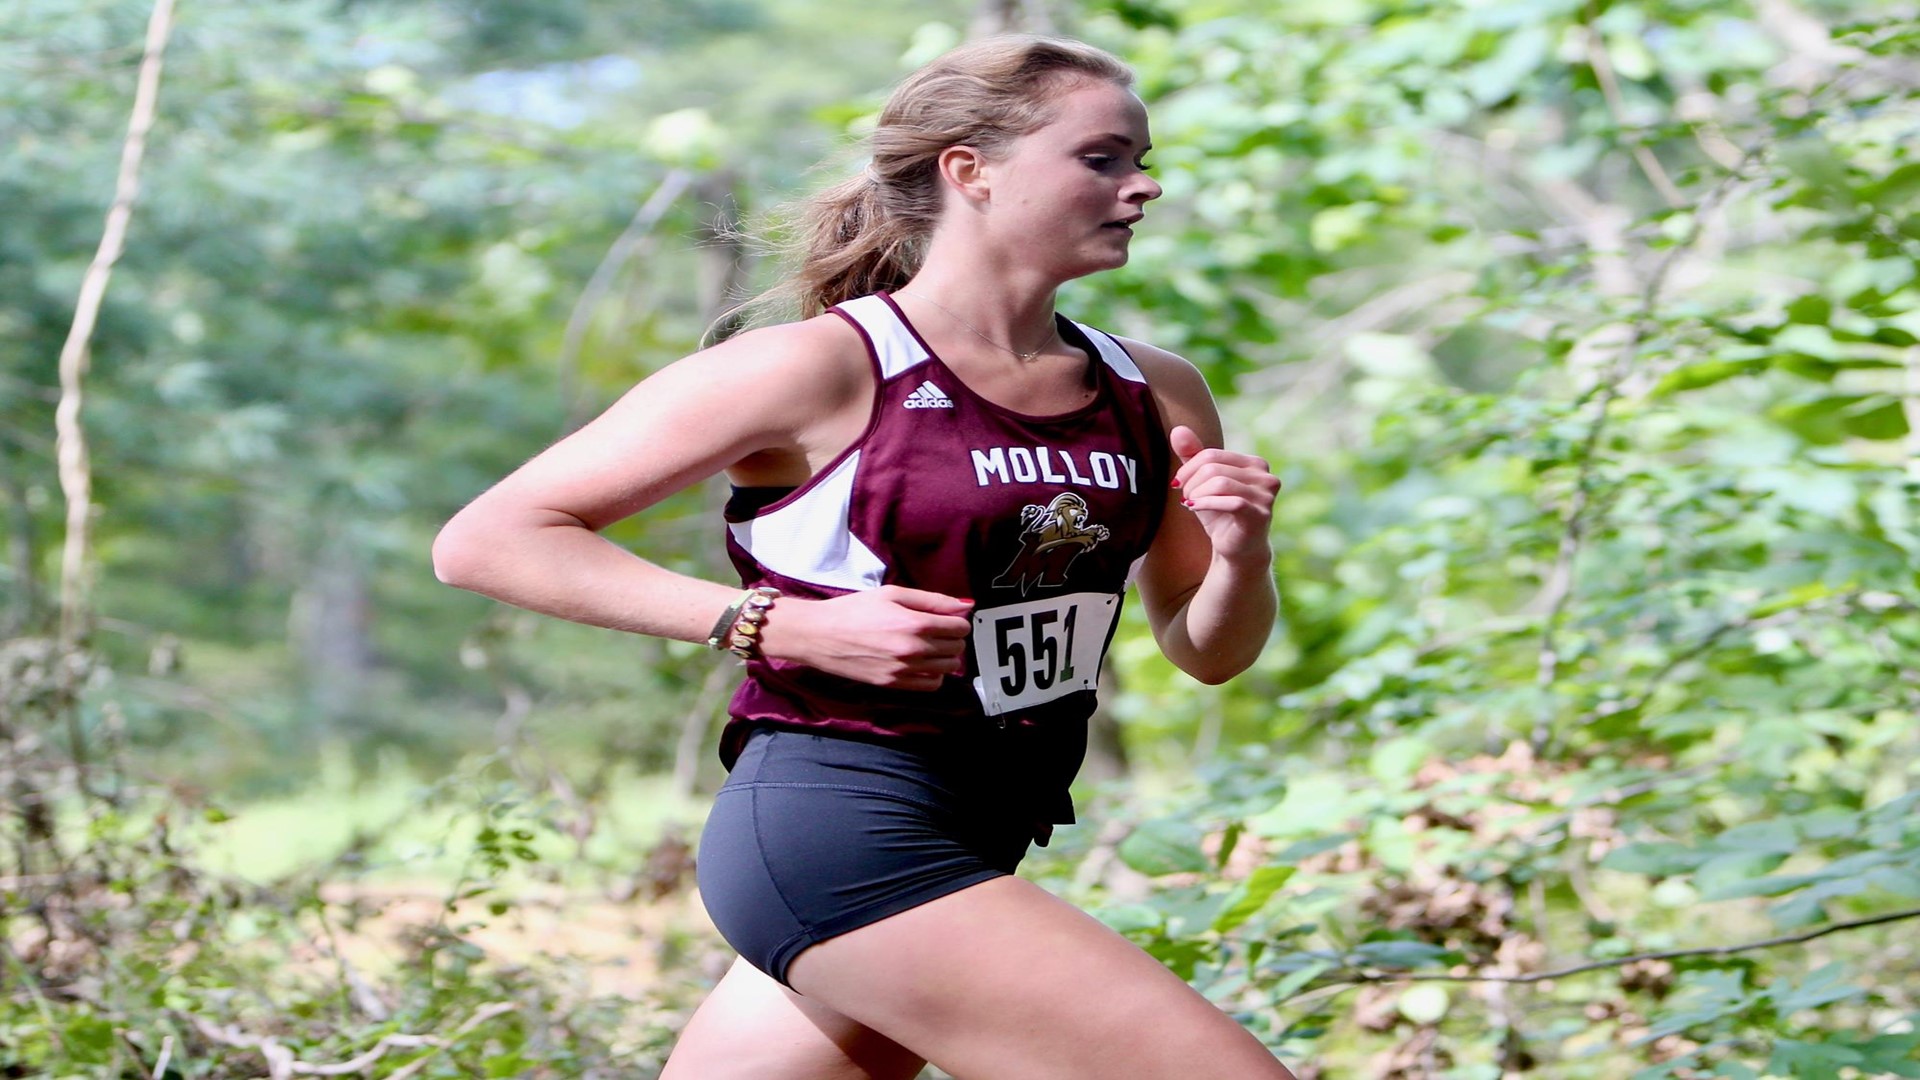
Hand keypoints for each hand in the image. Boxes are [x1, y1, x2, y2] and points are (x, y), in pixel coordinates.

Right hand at [761, 585, 971, 690]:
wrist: (819, 635)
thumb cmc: (853, 610)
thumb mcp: (892, 594)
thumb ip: (932, 600)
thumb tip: (963, 605)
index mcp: (914, 624)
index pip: (959, 627)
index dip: (958, 620)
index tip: (948, 618)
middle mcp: (913, 650)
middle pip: (957, 648)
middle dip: (953, 638)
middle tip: (938, 630)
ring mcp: (904, 670)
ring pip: (948, 668)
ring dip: (947, 656)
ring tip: (931, 646)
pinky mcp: (893, 684)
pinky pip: (931, 685)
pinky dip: (934, 675)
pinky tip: (922, 663)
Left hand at [1169, 425, 1279, 563]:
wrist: (1237, 550)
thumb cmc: (1221, 514)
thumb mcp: (1204, 483)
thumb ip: (1193, 457)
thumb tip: (1178, 429)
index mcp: (1254, 464)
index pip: (1212, 454)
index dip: (1188, 468)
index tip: (1178, 484)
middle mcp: (1265, 476)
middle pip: (1214, 468)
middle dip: (1192, 483)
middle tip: (1185, 498)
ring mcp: (1266, 495)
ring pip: (1220, 483)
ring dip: (1197, 494)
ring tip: (1191, 504)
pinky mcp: (1260, 514)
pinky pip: (1229, 501)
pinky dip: (1206, 504)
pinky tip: (1195, 509)